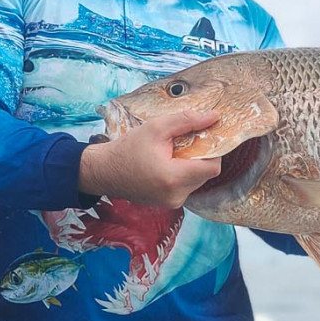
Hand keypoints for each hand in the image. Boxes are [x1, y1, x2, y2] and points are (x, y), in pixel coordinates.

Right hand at [78, 109, 223, 207]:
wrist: (104, 171)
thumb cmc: (127, 148)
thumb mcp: (156, 128)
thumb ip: (187, 121)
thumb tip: (215, 116)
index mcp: (174, 178)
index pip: (213, 167)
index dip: (213, 150)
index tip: (203, 137)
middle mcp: (176, 195)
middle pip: (206, 174)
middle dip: (201, 156)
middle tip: (185, 142)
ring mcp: (172, 203)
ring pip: (197, 181)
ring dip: (192, 165)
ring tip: (173, 153)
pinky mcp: (169, 204)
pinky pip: (186, 187)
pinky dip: (182, 174)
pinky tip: (167, 164)